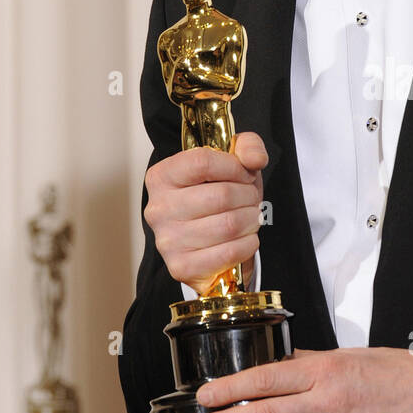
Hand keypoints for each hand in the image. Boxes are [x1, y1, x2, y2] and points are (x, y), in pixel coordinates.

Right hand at [143, 131, 266, 293]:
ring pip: (228, 225)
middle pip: (221, 196)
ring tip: (250, 217)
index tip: (245, 174)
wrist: (212, 238)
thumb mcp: (233, 161)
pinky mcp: (182, 267)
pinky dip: (247, 244)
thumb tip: (254, 159)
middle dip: (248, 197)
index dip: (234, 167)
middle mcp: (158, 208)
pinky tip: (245, 238)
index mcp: (162, 176)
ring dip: (251, 220)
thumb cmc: (219, 196)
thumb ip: (247, 146)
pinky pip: (229, 253)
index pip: (202, 162)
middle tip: (251, 200)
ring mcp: (167, 240)